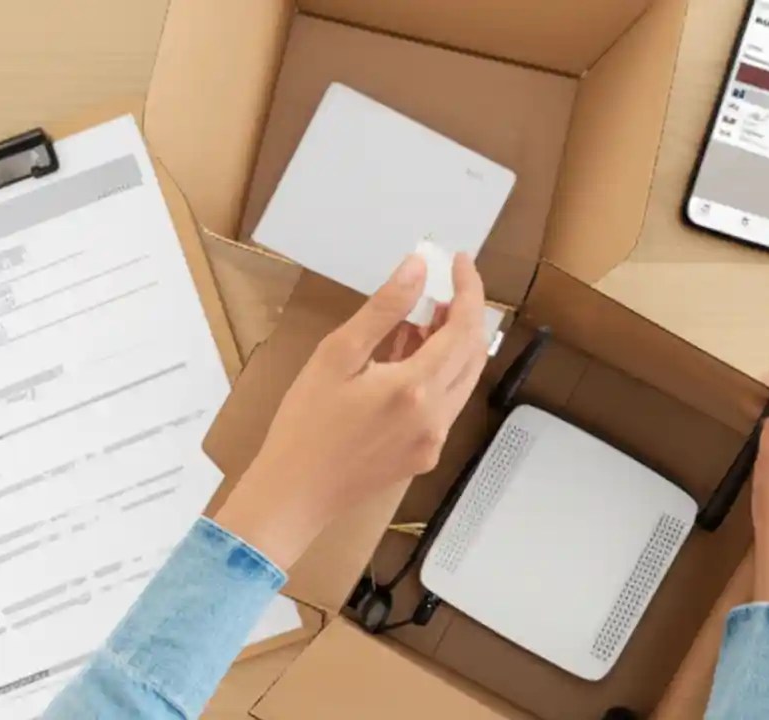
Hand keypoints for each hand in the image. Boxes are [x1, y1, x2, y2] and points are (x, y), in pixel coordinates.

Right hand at [215, 253, 488, 568]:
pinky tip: (404, 362)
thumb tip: (417, 268)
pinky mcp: (424, 455)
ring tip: (419, 322)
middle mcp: (436, 417)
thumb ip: (383, 309)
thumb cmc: (306, 423)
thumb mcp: (337, 355)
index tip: (459, 262)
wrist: (295, 493)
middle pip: (474, 354)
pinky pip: (445, 405)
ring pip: (463, 380)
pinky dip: (437, 374)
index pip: (465, 327)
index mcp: (416, 388)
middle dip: (465, 316)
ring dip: (452, 345)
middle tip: (440, 291)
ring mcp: (434, 440)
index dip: (469, 289)